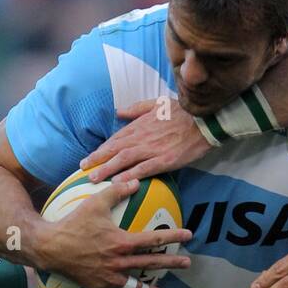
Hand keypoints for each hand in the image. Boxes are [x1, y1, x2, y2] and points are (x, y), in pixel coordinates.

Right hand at [38, 178, 191, 287]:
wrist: (50, 248)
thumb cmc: (73, 223)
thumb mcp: (95, 203)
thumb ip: (117, 191)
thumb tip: (135, 181)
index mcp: (121, 242)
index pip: (154, 239)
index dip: (173, 237)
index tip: (188, 235)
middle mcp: (119, 262)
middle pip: (151, 263)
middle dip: (172, 263)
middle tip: (187, 263)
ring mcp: (109, 277)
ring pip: (135, 284)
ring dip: (149, 287)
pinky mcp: (99, 286)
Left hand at [80, 99, 210, 181]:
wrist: (204, 120)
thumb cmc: (183, 111)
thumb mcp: (157, 103)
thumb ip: (137, 108)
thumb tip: (119, 112)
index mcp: (140, 125)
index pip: (115, 139)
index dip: (101, 149)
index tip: (89, 158)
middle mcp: (142, 137)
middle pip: (115, 149)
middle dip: (97, 160)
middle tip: (83, 169)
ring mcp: (153, 149)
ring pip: (124, 160)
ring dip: (108, 169)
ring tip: (94, 179)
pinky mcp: (165, 160)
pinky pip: (144, 169)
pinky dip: (130, 176)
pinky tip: (119, 183)